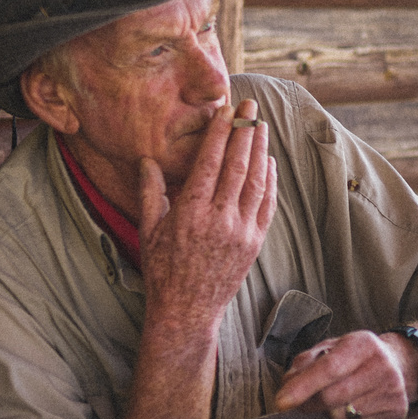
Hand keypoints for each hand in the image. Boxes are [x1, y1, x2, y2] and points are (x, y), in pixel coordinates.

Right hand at [136, 99, 276, 334]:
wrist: (186, 311)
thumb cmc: (162, 270)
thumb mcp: (148, 230)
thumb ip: (150, 192)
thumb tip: (147, 159)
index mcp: (190, 212)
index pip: (210, 161)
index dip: (221, 132)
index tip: (227, 110)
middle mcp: (219, 219)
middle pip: (238, 165)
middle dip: (245, 132)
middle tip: (251, 107)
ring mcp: (241, 232)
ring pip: (256, 181)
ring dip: (261, 151)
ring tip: (262, 127)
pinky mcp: (255, 243)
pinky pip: (266, 204)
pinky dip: (270, 181)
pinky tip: (269, 163)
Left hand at [274, 330, 417, 418]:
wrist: (399, 365)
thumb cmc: (355, 358)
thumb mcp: (331, 349)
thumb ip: (305, 363)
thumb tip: (288, 385)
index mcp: (363, 344)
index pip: (329, 368)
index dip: (302, 387)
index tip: (281, 402)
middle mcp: (382, 365)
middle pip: (332, 397)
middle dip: (309, 403)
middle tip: (303, 403)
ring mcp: (392, 390)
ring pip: (341, 416)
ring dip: (329, 412)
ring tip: (339, 397)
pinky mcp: (396, 412)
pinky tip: (355, 406)